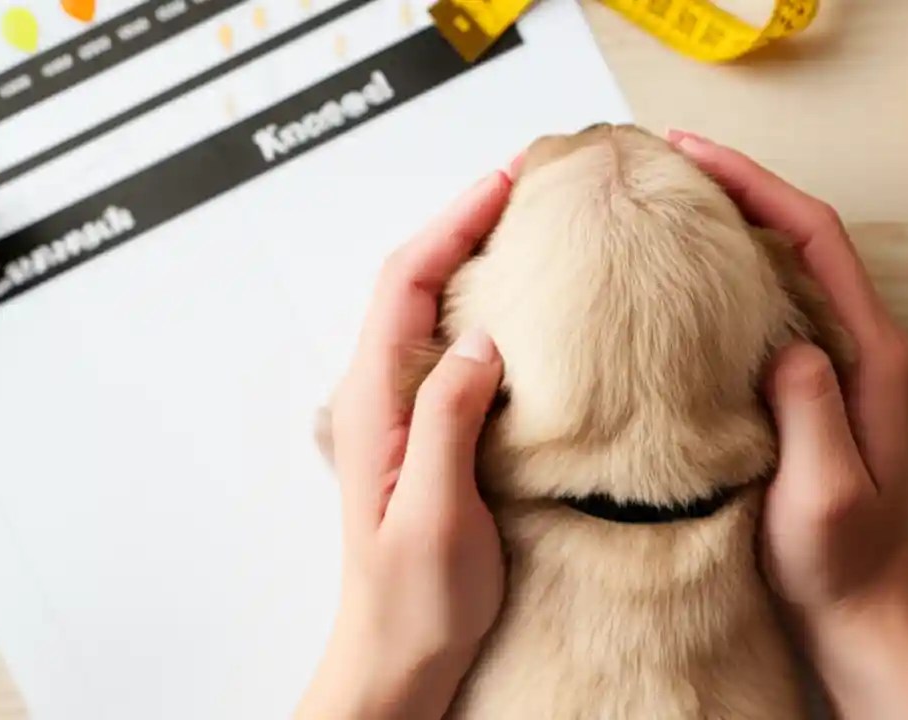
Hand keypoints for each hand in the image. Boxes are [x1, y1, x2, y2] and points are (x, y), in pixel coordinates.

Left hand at [297, 171, 511, 719]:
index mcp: (375, 403)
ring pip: (436, 309)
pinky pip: (455, 348)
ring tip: (531, 224)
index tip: (504, 183)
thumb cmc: (412, 600)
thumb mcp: (434, 512)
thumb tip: (481, 340)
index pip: (407, 285)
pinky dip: (487, 307)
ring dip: (475, 257)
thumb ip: (447, 421)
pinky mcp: (432, 432)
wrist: (396, 658)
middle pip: (418, 280)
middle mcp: (383, 396)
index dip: (453, 225)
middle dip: (466, 221)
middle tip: (527, 184)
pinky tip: (527, 306)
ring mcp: (406, 412)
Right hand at [670, 130, 907, 719]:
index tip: (697, 158)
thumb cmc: (841, 561)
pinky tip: (684, 278)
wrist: (856, 608)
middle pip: (799, 235)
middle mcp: (858, 345)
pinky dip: (728, 275)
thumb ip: (814, 413)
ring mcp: (834, 363)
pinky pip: (769, 306)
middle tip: (668, 164)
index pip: (815, 237)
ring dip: (732, 225)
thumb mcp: (828, 493)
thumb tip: (786, 346)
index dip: (758, 186)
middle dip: (739, 188)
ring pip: (782, 265)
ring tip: (669, 203)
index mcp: (870, 355)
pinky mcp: (808, 385)